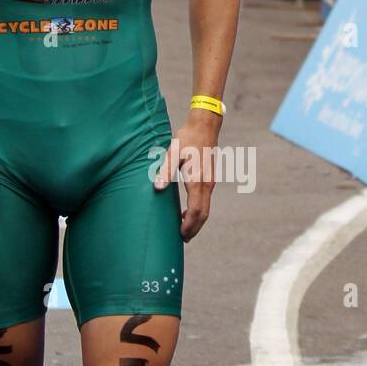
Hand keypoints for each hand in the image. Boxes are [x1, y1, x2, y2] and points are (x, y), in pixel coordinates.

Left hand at [154, 116, 219, 241]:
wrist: (205, 126)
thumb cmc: (187, 138)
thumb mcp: (172, 152)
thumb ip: (164, 170)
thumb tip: (157, 188)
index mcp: (197, 180)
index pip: (197, 211)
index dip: (189, 225)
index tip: (181, 236)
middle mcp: (206, 184)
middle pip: (204, 214)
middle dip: (194, 229)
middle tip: (182, 239)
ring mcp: (210, 182)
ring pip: (206, 208)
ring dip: (197, 221)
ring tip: (184, 230)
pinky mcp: (209, 179)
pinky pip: (205, 201)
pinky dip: (198, 211)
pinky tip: (187, 212)